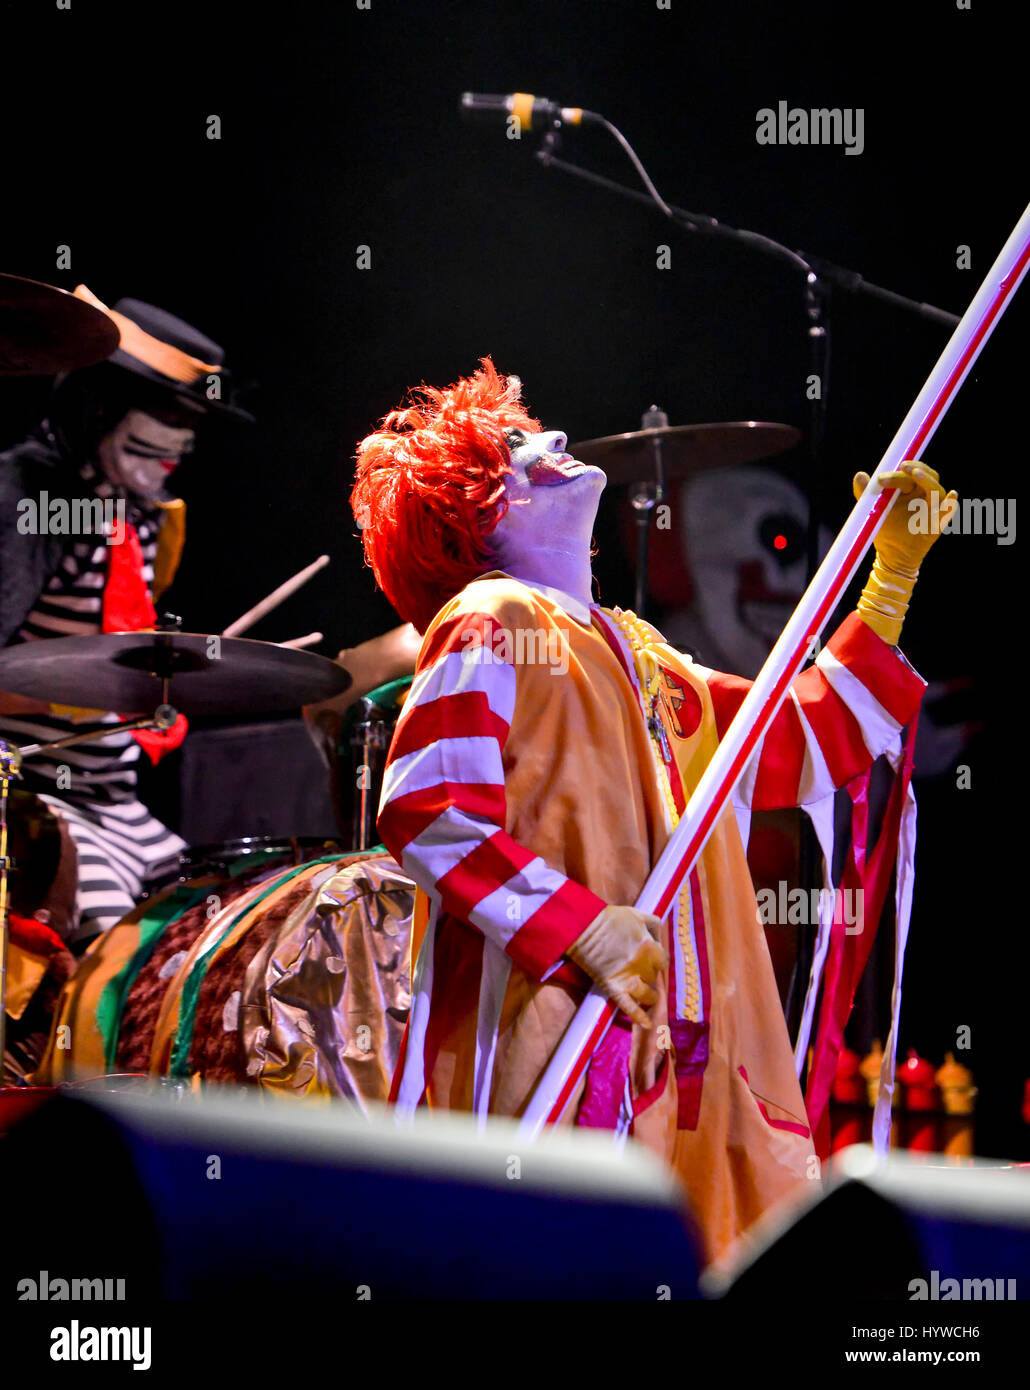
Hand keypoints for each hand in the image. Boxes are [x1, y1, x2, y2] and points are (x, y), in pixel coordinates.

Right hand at [566, 905, 668, 1028]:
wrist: (583, 926)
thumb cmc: (610, 918)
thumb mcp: (637, 914)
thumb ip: (655, 926)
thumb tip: (661, 941)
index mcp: (648, 946)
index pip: (663, 961)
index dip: (658, 961)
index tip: (651, 960)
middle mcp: (641, 964)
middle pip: (654, 977)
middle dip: (649, 974)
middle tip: (641, 971)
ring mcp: (627, 977)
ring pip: (647, 994)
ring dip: (650, 996)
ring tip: (648, 996)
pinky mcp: (613, 987)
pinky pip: (628, 1006)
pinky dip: (638, 1016)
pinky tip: (646, 1024)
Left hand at [853, 460, 957, 574]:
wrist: (891, 555)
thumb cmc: (885, 529)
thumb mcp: (872, 510)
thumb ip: (866, 493)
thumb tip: (859, 475)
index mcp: (911, 489)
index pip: (910, 473)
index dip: (898, 472)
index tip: (880, 478)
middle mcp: (925, 496)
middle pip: (928, 476)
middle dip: (916, 469)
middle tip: (903, 467)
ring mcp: (934, 510)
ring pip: (937, 490)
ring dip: (928, 481)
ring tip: (916, 474)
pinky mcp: (937, 524)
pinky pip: (947, 513)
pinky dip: (950, 504)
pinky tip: (951, 496)